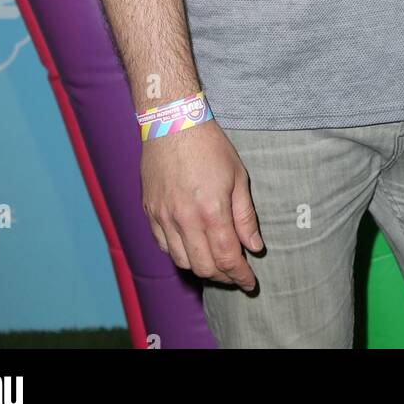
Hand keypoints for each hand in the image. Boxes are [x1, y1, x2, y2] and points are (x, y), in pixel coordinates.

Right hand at [140, 120, 262, 289]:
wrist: (172, 122)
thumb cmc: (210, 146)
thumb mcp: (238, 176)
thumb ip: (245, 216)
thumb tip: (254, 247)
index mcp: (211, 211)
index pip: (227, 258)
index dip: (240, 276)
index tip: (249, 282)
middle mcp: (185, 219)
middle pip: (204, 267)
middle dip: (223, 277)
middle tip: (235, 274)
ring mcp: (163, 217)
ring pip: (182, 261)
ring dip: (201, 268)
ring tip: (215, 262)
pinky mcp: (149, 211)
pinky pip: (163, 246)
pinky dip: (179, 254)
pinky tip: (192, 247)